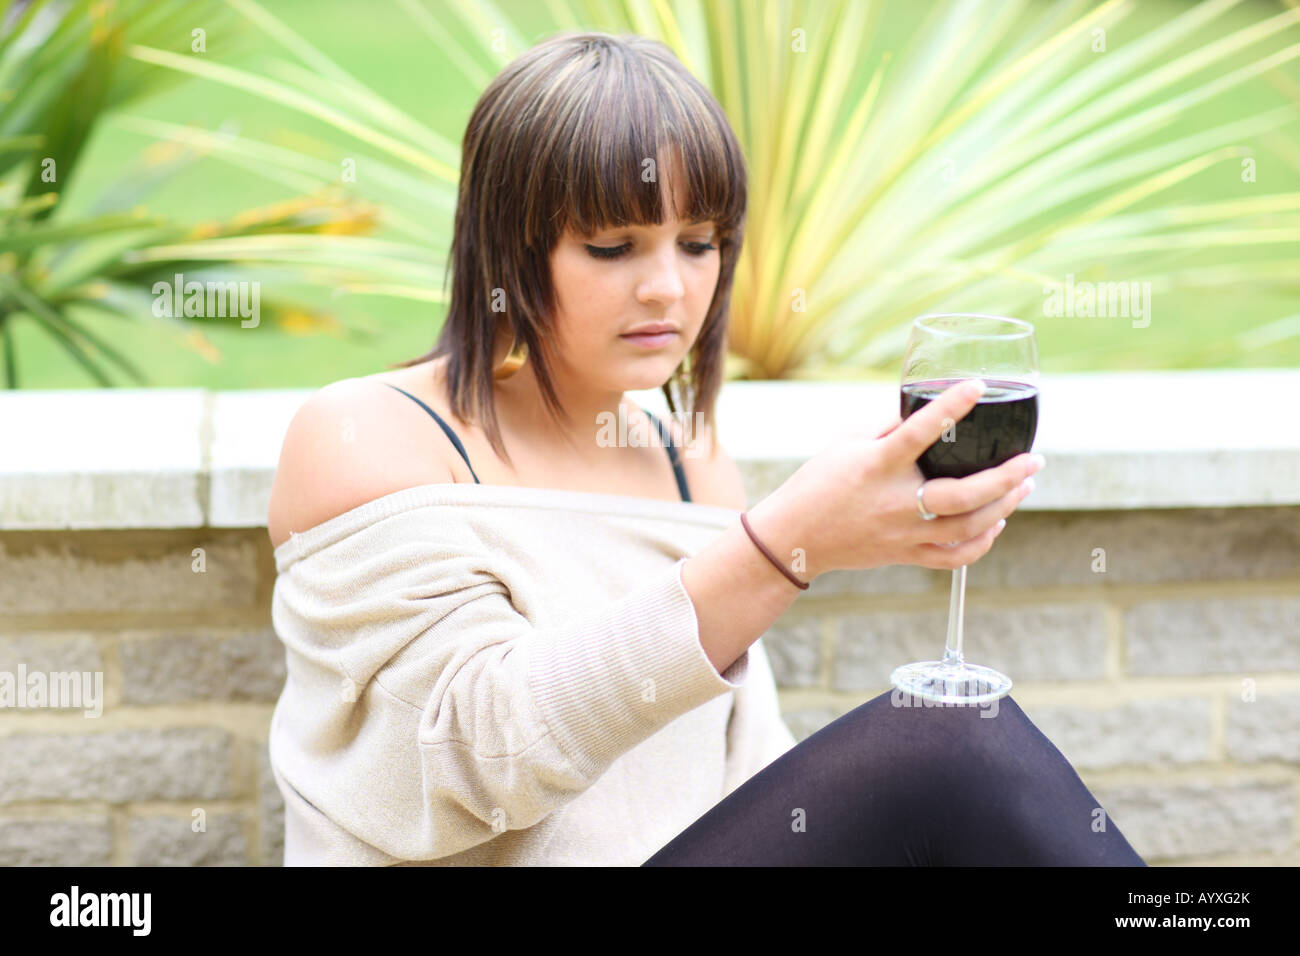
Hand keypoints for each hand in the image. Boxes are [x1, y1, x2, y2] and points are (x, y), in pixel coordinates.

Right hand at [747, 379, 1044, 577]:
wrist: (794, 538)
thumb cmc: (817, 483)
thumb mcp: (846, 443)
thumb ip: (888, 427)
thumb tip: (927, 408)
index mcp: (877, 466)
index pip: (919, 431)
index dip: (951, 405)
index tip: (977, 386)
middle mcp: (894, 502)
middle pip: (962, 495)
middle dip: (1005, 477)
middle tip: (1032, 460)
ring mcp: (902, 534)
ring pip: (967, 527)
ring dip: (1004, 505)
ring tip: (1024, 485)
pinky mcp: (904, 555)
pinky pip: (954, 557)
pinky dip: (982, 542)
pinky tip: (997, 521)